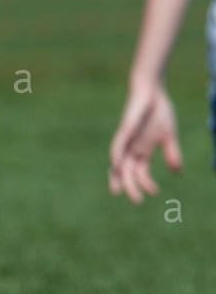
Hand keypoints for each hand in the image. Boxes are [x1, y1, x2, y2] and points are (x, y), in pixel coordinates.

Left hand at [108, 81, 181, 203]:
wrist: (152, 92)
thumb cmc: (159, 113)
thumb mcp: (169, 136)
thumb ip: (172, 154)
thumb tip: (177, 172)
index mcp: (142, 152)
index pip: (141, 173)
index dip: (146, 184)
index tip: (155, 192)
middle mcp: (131, 150)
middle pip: (127, 174)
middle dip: (130, 188)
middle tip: (136, 201)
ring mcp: (125, 142)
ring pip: (118, 165)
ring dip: (119, 178)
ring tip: (119, 191)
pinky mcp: (123, 131)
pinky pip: (117, 147)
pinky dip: (116, 157)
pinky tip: (117, 166)